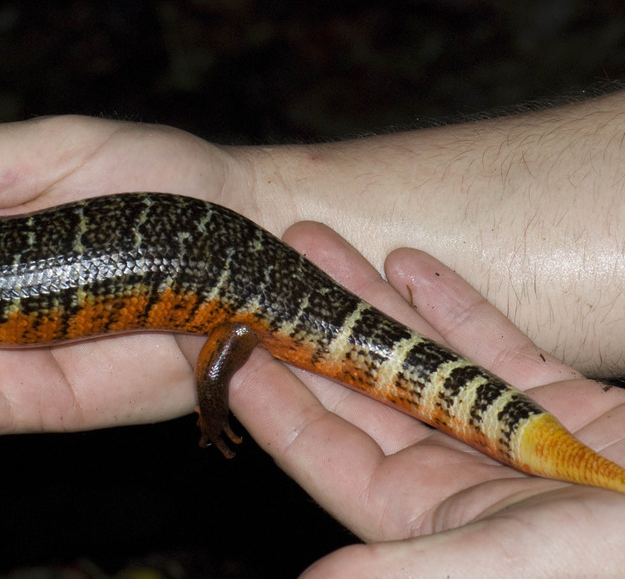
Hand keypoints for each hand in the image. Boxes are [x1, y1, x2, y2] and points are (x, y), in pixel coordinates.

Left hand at [236, 223, 624, 576]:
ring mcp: (506, 438)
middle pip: (358, 389)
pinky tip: (407, 259)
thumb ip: (411, 572)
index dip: (268, 395)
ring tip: (315, 238)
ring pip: (416, 356)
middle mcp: (455, 480)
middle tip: (259, 262)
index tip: (221, 336)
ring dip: (367, 299)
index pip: (322, 450)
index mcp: (426, 523)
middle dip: (308, 325)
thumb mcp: (524, 563)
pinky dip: (454, 302)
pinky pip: (493, 345)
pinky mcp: (563, 406)